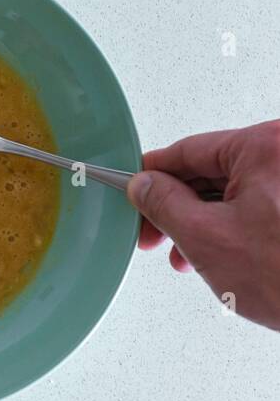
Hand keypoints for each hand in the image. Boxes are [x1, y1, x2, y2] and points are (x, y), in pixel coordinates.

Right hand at [127, 120, 279, 329]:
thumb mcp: (205, 237)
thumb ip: (163, 203)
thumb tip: (145, 186)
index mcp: (266, 146)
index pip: (188, 150)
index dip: (152, 174)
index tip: (134, 188)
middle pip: (213, 170)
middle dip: (179, 206)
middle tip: (154, 230)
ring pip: (237, 190)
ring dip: (205, 221)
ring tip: (186, 253)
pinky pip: (262, 204)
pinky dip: (236, 226)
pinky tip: (221, 252)